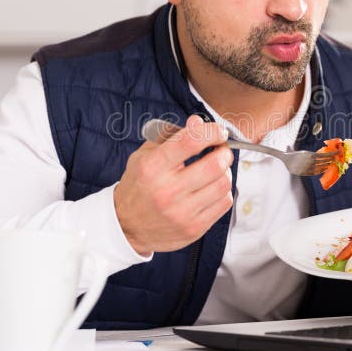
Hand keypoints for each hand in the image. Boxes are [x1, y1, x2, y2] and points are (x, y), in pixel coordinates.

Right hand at [113, 115, 232, 254]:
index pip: (191, 141)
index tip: (219, 131)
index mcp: (153, 167)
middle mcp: (167, 190)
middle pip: (214, 164)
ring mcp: (182, 212)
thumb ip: (171, 136)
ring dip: (225, 171)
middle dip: (224, 152)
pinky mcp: (194, 228)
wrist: (126, 227)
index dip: (212, 131)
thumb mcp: (144, 156)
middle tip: (221, 150)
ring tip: (217, 169)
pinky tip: (213, 188)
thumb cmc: (138, 186)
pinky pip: (224, 203)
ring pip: (223, 184)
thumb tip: (198, 122)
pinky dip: (223, 191)